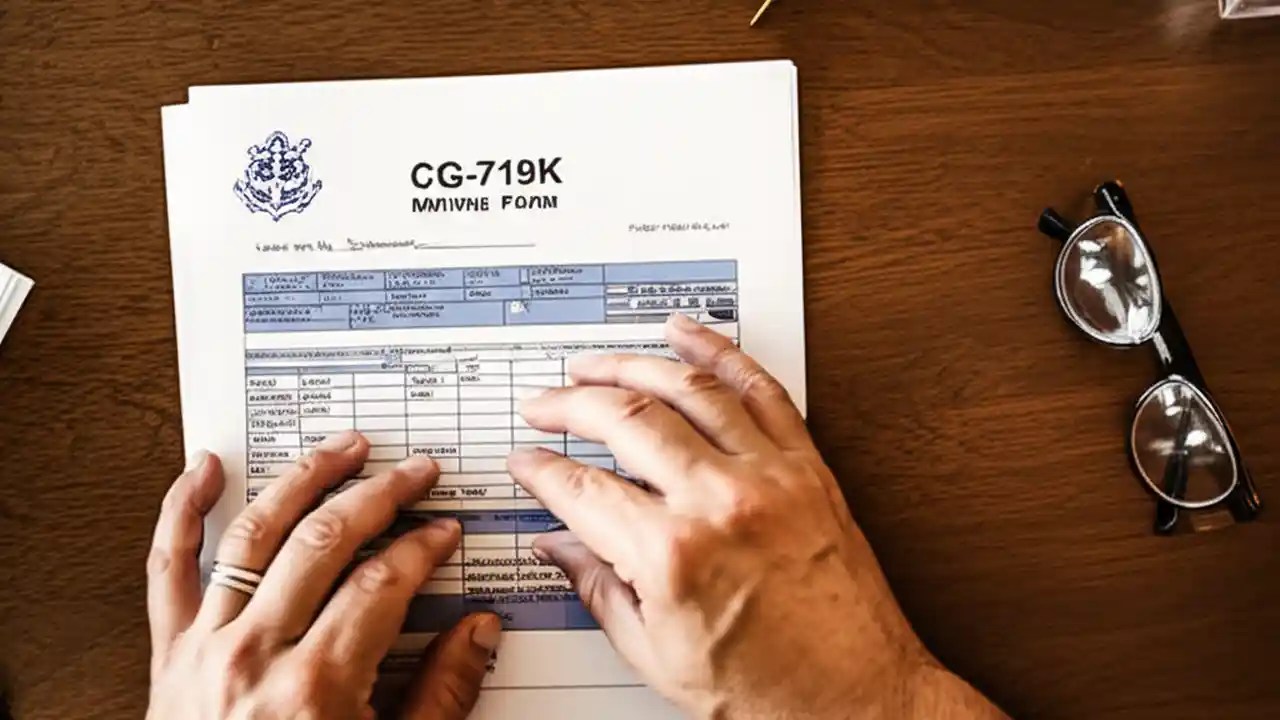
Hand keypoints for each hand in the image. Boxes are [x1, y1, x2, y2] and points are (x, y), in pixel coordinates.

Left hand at [146, 433, 500, 719]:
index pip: (383, 582)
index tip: (445, 530)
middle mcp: (254, 658)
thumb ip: (441, 695)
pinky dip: (179, 511)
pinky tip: (202, 469)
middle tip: (413, 472)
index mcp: (314, 690)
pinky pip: (166, 568)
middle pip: (324, 542)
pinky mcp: (168, 653)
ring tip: (339, 448)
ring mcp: (204, 649)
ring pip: (253, 535)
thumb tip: (478, 631)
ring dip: (301, 479)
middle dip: (379, 495)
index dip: (424, 546)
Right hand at [508, 314, 1006, 719]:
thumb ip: (599, 591)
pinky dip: (720, 352)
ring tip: (597, 362)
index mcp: (673, 555)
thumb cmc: (770, 692)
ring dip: (633, 365)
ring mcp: (769, 476)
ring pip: (688, 389)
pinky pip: (761, 389)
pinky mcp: (807, 468)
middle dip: (571, 405)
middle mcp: (721, 502)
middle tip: (547, 404)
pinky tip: (687, 334)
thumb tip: (558, 548)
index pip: (582, 489)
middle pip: (626, 420)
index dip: (542, 470)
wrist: (860, 698)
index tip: (527, 461)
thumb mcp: (658, 657)